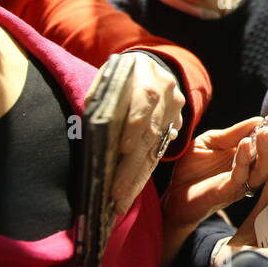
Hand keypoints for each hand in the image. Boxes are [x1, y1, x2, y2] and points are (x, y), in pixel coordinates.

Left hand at [90, 52, 184, 214]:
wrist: (152, 66)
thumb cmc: (121, 75)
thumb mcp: (109, 78)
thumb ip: (101, 98)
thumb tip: (90, 129)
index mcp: (148, 76)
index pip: (144, 101)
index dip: (135, 125)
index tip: (124, 149)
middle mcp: (167, 95)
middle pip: (150, 134)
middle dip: (132, 166)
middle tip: (116, 194)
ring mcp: (175, 112)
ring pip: (156, 148)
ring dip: (137, 177)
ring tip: (121, 201)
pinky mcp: (177, 124)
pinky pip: (160, 151)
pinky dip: (144, 171)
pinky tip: (131, 191)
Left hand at [161, 113, 267, 231]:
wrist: (172, 193)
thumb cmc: (193, 169)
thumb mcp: (212, 141)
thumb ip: (235, 132)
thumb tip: (259, 119)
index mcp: (251, 158)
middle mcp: (252, 171)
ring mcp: (242, 183)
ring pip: (265, 169)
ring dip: (267, 149)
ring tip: (264, 131)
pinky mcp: (228, 192)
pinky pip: (241, 176)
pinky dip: (244, 160)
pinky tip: (243, 144)